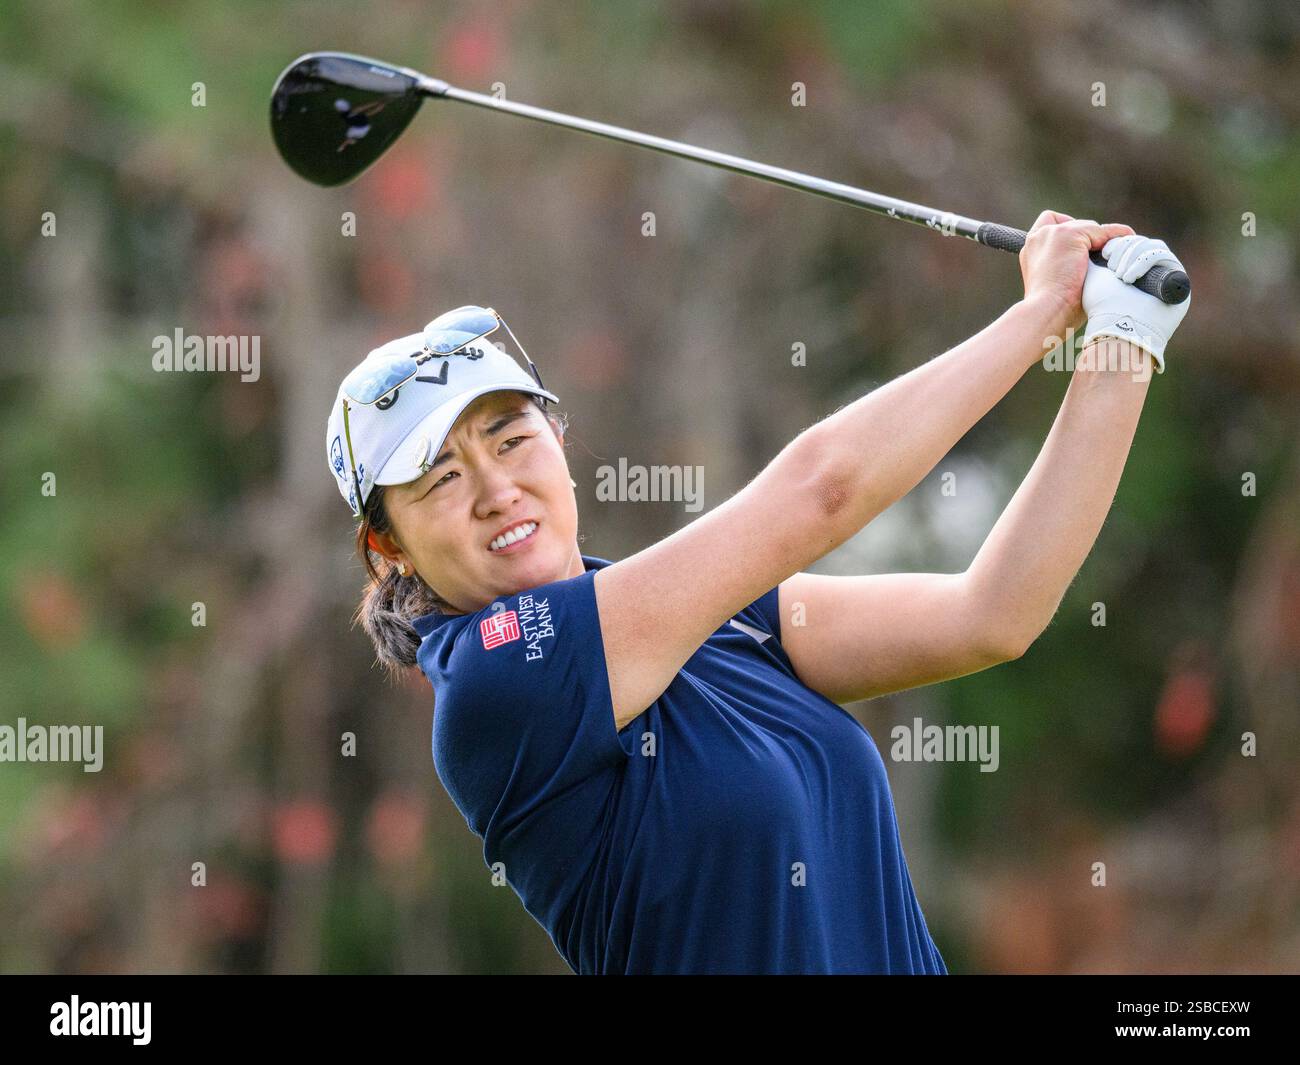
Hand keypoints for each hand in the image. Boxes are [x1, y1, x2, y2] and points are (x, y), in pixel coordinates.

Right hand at [1019, 210, 1134, 331]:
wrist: (1047, 311)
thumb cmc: (1054, 309)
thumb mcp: (1058, 285)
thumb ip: (1069, 269)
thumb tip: (1096, 265)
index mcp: (1031, 251)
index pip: (1050, 224)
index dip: (1068, 231)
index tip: (1081, 250)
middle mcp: (1038, 238)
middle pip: (1071, 223)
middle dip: (1088, 238)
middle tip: (1100, 257)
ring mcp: (1052, 233)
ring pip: (1087, 226)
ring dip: (1101, 239)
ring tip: (1112, 257)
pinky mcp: (1069, 234)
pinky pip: (1102, 230)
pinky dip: (1116, 235)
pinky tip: (1126, 243)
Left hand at [1080, 234, 1190, 372]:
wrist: (1114, 327)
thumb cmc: (1101, 306)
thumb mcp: (1093, 276)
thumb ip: (1094, 256)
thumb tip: (1098, 239)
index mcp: (1130, 268)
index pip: (1130, 242)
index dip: (1118, 243)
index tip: (1103, 252)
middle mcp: (1149, 271)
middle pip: (1142, 242)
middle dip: (1125, 249)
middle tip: (1112, 267)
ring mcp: (1165, 275)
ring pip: (1153, 246)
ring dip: (1133, 256)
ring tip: (1121, 277)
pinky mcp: (1178, 279)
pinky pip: (1164, 256)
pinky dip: (1145, 261)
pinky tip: (1130, 278)